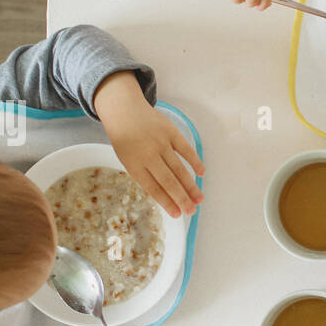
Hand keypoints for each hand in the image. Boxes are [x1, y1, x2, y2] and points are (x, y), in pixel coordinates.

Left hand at [94, 71, 203, 217]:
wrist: (124, 111)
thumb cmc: (126, 140)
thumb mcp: (128, 160)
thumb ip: (145, 176)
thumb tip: (168, 196)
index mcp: (134, 165)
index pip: (153, 188)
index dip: (166, 203)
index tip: (177, 214)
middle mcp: (148, 155)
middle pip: (168, 181)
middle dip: (181, 198)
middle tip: (192, 211)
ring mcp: (160, 142)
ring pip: (179, 168)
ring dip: (191, 186)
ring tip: (199, 199)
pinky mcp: (170, 132)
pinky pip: (186, 149)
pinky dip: (195, 162)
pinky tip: (201, 174)